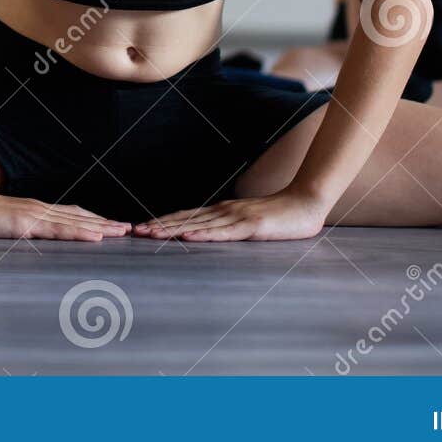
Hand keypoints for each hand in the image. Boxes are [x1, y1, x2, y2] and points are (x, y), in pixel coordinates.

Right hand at [0, 187, 129, 241]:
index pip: (73, 215)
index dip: (95, 220)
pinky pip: (59, 231)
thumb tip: (34, 234)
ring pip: (76, 223)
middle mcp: (41, 210)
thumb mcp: (5, 223)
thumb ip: (22, 227)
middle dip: (107, 224)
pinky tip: (96, 237)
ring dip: (102, 228)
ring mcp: (36, 216)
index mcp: (37, 210)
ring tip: (122, 232)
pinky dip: (80, 233)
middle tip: (130, 229)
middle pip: (81, 217)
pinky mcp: (28, 225)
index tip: (114, 226)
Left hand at [132, 188, 331, 241]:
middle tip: (135, 232)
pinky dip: (204, 235)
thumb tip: (208, 233)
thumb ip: (229, 226)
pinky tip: (188, 238)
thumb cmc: (279, 216)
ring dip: (173, 230)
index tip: (142, 228)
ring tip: (152, 234)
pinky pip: (224, 232)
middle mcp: (224, 211)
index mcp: (222, 211)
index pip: (187, 217)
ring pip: (199, 225)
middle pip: (186, 219)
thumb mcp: (248, 222)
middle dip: (159, 226)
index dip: (163, 222)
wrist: (306, 203)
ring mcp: (237, 218)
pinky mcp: (251, 227)